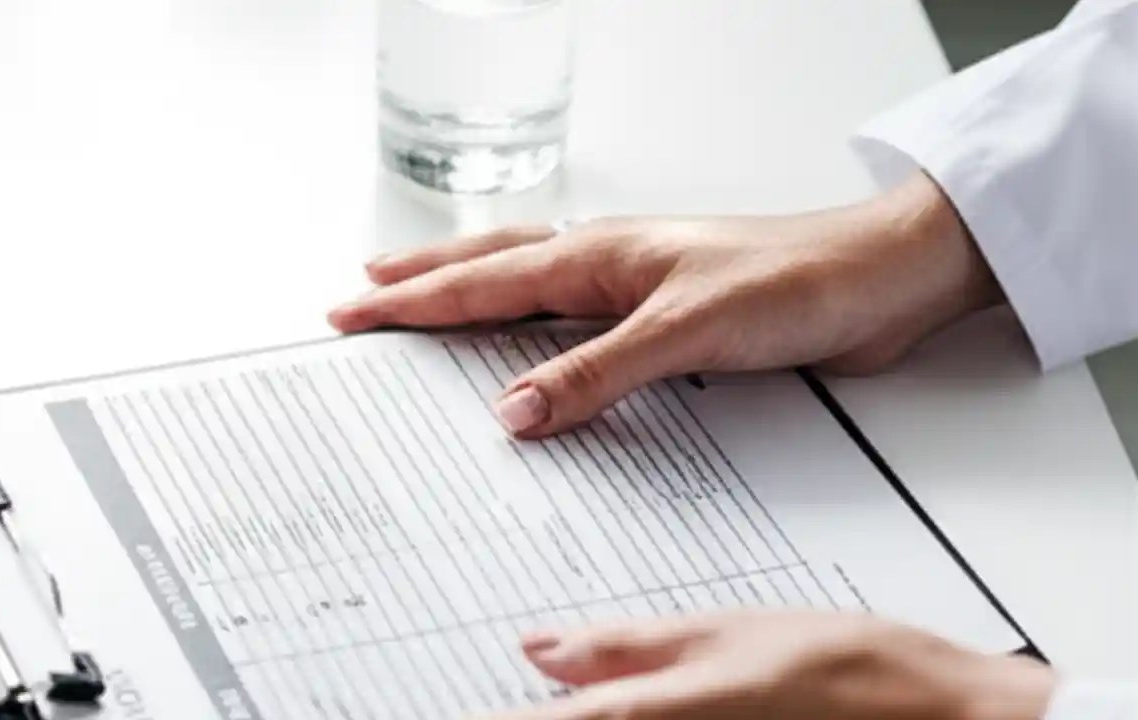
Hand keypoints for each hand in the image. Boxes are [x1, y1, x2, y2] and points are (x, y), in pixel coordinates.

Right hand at [328, 172, 1001, 437]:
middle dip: (420, 281)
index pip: (483, 281)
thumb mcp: (688, 332)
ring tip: (418, 289)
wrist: (878, 280)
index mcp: (601, 255)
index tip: (353, 310)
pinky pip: (572, 317)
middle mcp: (608, 264)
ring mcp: (634, 285)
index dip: (413, 299)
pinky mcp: (664, 316)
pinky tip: (530, 335)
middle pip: (490, 265)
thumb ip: (599, 372)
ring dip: (466, 285)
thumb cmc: (798, 280)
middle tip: (361, 291)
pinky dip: (528, 321)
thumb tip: (515, 411)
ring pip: (526, 279)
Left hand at [480, 610, 1053, 719]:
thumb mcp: (719, 635)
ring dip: (570, 719)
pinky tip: (612, 706)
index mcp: (650, 719)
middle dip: (525, 718)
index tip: (437, 710)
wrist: (933, 716)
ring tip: (547, 692)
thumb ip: (622, 647)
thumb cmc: (841, 670)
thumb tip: (541, 649)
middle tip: (467, 699)